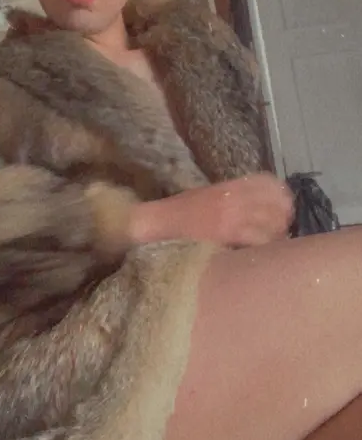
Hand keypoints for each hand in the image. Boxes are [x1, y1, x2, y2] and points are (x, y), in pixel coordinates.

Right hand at [130, 172, 293, 247]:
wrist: (157, 224)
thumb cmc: (181, 214)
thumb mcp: (209, 196)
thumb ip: (234, 198)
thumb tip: (261, 209)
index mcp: (230, 186)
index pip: (270, 183)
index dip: (282, 197)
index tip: (283, 209)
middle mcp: (235, 197)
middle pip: (277, 205)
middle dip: (282, 220)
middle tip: (278, 233)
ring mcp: (232, 215)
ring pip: (272, 225)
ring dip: (276, 236)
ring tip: (270, 246)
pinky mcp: (227, 234)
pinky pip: (258, 241)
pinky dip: (263, 248)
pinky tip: (258, 256)